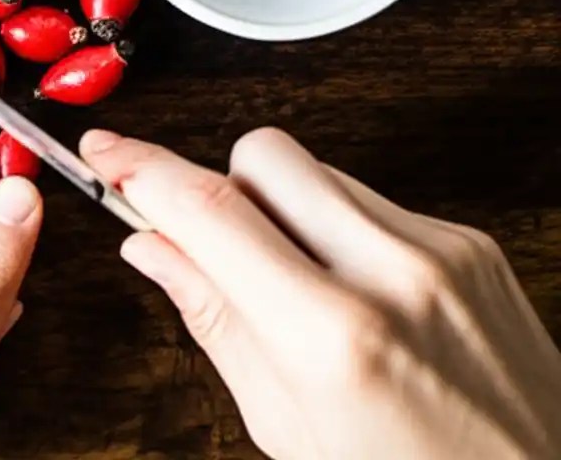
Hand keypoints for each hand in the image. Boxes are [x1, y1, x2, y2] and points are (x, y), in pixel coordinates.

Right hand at [81, 127, 560, 458]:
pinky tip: (348, 290)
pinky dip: (337, 229)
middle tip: (215, 244)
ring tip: (293, 285)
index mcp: (331, 335)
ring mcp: (441, 251)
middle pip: (264, 156)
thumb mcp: (284, 423)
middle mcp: (393, 274)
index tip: (105, 151)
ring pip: (317, 170)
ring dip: (280, 209)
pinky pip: (371, 198)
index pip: (210, 211)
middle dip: (221, 185)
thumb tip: (150, 248)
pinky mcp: (469, 242)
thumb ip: (213, 320)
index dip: (142, 167)